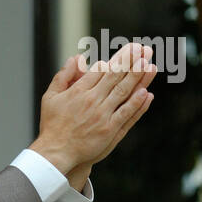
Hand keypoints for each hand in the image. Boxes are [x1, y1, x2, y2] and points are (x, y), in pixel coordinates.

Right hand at [30, 43, 155, 176]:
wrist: (56, 151)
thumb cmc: (52, 124)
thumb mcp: (51, 96)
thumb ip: (63, 75)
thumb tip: (77, 58)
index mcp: (79, 90)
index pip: (102, 69)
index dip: (119, 58)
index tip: (131, 49)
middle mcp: (93, 100)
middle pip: (116, 76)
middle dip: (131, 61)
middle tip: (144, 49)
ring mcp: (102, 115)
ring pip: (123, 92)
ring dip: (137, 77)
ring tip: (149, 64)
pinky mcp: (109, 130)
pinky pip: (126, 113)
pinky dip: (136, 103)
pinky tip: (146, 92)